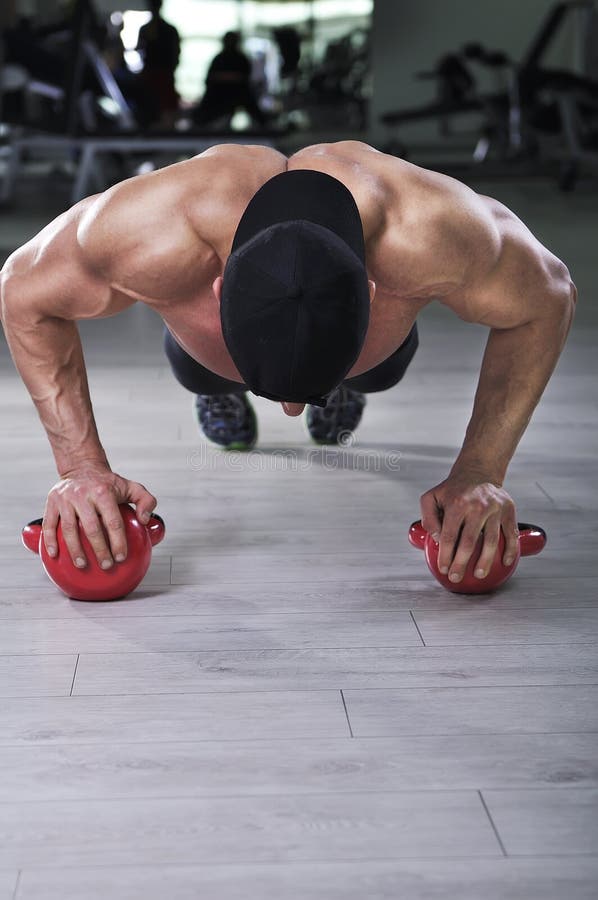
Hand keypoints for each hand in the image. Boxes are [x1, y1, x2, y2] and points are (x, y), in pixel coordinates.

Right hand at [42, 462, 156, 569]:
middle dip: (99, 549)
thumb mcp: (131, 487)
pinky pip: (49, 524)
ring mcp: (66, 499)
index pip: (112, 521)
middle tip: (105, 565)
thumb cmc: (108, 483)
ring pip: (69, 528)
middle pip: (91, 527)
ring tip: (82, 564)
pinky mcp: (52, 502)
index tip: (121, 557)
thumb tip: (145, 520)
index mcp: (104, 492)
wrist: (82, 467)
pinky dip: (50, 541)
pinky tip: (55, 554)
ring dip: (75, 549)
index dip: (118, 541)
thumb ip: (146, 501)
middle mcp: (83, 495)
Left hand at [420, 471, 518, 584]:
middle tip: (456, 576)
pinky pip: (511, 533)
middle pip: (469, 542)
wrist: (477, 471)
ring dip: (485, 561)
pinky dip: (510, 550)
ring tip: (479, 574)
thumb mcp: (432, 497)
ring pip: (491, 541)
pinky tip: (505, 562)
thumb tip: (436, 538)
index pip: (449, 535)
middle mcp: (477, 506)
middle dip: (461, 563)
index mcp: (457, 504)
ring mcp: (495, 508)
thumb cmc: (453, 490)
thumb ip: (428, 517)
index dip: (446, 555)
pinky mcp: (508, 510)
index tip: (443, 568)